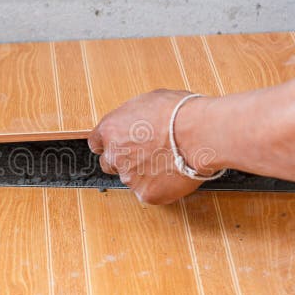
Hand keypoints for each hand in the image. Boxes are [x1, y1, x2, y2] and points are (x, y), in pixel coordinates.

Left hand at [87, 89, 217, 204]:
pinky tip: (174, 173)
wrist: (198, 134)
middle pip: (109, 163)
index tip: (118, 145)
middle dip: (124, 160)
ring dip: (144, 173)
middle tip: (146, 155)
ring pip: (131, 179)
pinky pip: (150, 192)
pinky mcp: (147, 194)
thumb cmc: (179, 113)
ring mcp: (129, 177)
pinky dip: (160, 186)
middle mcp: (115, 155)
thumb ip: (134, 117)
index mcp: (111, 129)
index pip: (96, 143)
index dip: (110, 144)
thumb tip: (139, 121)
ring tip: (167, 161)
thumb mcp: (149, 101)